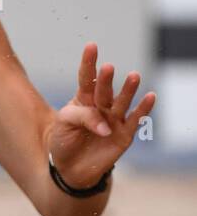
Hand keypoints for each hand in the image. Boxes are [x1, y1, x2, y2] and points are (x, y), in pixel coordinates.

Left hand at [46, 43, 155, 189]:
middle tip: (108, 67)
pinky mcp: (124, 135)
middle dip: (106, 78)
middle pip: (104, 89)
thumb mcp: (64, 123)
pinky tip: (151, 96)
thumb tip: (106, 126)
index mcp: (83, 100)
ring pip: (122, 101)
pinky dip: (144, 109)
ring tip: (133, 75)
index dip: (89, 62)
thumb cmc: (64, 141)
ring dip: (127, 90)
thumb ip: (82, 117)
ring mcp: (114, 120)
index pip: (86, 78)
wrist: (70, 168)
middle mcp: (100, 106)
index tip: (92, 46)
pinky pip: (136, 120)